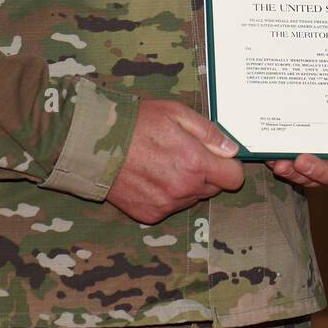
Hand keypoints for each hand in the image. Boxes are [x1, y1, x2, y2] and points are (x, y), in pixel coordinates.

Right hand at [107, 99, 244, 224]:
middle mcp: (183, 189)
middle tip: (185, 154)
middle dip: (206, 173)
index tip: (218, 157)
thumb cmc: (136, 123)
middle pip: (214, 188)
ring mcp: (166, 204)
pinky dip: (166, 194)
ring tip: (163, 163)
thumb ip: (209, 132)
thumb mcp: (177, 113)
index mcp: (195, 163)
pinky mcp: (149, 214)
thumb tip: (231, 149)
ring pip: (192, 198)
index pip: (234, 178)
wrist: (94, 145)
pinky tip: (150, 176)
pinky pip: (170, 206)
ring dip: (187, 184)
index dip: (229, 166)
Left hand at [267, 155, 327, 188]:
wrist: (297, 107)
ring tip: (282, 163)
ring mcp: (322, 167)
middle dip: (318, 170)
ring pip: (312, 179)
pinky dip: (284, 168)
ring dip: (297, 173)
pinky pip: (295, 173)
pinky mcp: (301, 166)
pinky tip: (273, 160)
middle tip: (302, 161)